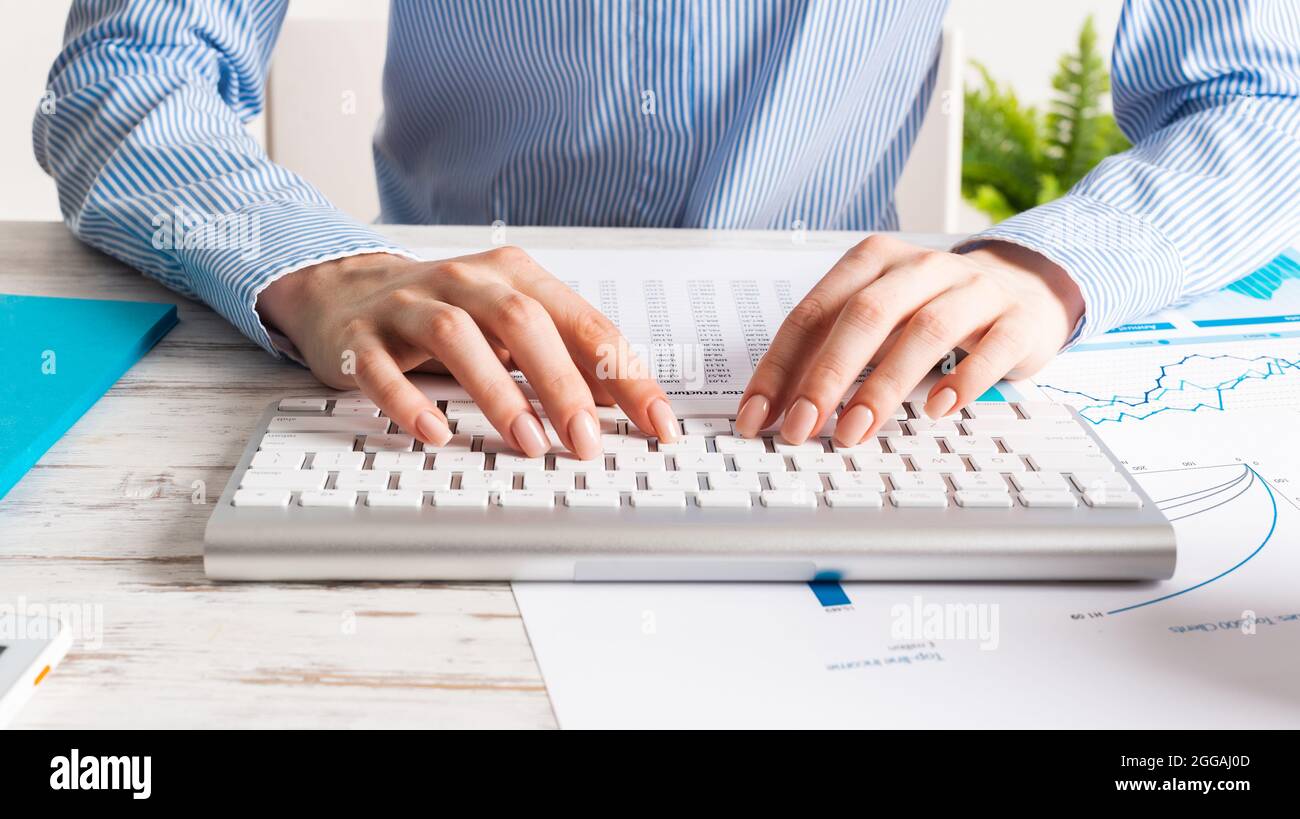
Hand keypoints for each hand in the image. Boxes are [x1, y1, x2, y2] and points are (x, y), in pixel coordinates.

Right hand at [255, 247, 678, 459]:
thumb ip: (566, 355)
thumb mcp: (511, 325)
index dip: (627, 375)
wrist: (345, 290)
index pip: (586, 324)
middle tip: (586, 441)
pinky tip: (435, 433)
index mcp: (517, 277)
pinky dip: (410, 401)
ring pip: (458, 337)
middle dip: (563, 384)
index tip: (658, 423)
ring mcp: (410, 305)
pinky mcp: (361, 337)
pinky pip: (384, 368)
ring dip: (498, 393)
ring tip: (528, 443)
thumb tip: (625, 403)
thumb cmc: (446, 313)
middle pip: (524, 323)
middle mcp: (467, 282)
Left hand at [734, 235, 1083, 445]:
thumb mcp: (878, 320)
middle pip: (864, 315)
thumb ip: (833, 352)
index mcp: (872, 261)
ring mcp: (972, 289)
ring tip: (855, 431)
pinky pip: (991, 347)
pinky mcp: (1016, 318)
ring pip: (924, 331)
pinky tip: (937, 410)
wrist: (1023, 290)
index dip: (780, 366)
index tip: (756, 415)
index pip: (813, 312)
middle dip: (825, 375)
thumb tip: (781, 410)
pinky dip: (963, 380)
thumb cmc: (930, 311)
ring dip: (883, 386)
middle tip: (800, 426)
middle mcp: (920, 267)